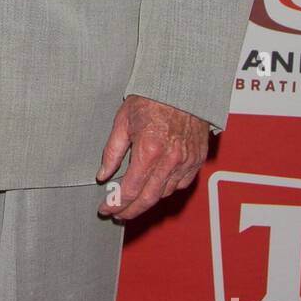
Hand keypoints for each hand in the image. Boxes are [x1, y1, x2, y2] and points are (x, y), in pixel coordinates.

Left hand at [96, 95, 210, 220]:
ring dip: (148, 200)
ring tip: (133, 201)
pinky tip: (155, 186)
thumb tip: (103, 174)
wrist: (181, 85)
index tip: (105, 209)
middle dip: (131, 211)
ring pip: (165, 193)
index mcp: (149, 150)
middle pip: (149, 198)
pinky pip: (181, 183)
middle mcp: (171, 160)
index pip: (130, 189)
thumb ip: (112, 151)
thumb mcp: (123, 120)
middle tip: (118, 215)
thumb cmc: (150, 98)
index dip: (116, 203)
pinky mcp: (197, 160)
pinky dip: (166, 189)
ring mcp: (187, 161)